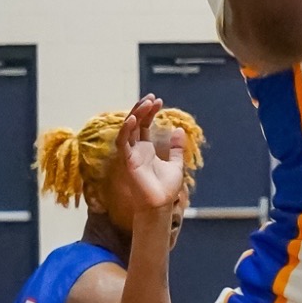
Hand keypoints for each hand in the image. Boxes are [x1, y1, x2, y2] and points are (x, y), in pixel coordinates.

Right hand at [119, 96, 186, 214]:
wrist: (160, 205)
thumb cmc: (165, 188)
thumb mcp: (176, 164)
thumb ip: (177, 148)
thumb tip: (179, 130)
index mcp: (146, 149)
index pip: (144, 125)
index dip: (149, 112)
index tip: (158, 101)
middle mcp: (136, 150)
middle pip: (135, 123)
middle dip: (142, 109)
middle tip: (151, 97)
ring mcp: (130, 154)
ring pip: (128, 129)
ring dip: (135, 115)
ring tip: (146, 103)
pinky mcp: (127, 161)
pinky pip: (123, 142)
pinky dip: (126, 130)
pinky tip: (134, 119)